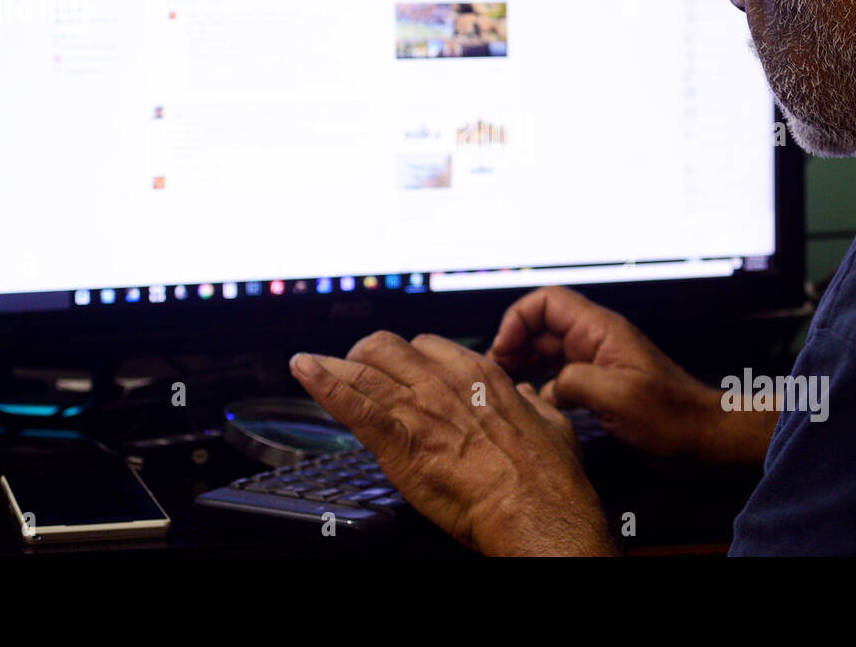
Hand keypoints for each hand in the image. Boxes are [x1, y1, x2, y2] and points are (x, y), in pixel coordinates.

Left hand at [290, 331, 617, 555]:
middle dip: (369, 354)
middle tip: (359, 368)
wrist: (536, 511)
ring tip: (314, 363)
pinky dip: (322, 383)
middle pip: (390, 348)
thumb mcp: (551, 424)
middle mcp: (444, 383)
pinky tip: (303, 369)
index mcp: (480, 375)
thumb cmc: (548, 478)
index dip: (412, 355)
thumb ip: (533, 404)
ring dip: (336, 364)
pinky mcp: (399, 441)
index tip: (405, 366)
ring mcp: (419, 409)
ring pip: (365, 369)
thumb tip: (528, 396)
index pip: (431, 344)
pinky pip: (351, 403)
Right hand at [488, 286, 773, 464]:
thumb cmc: (672, 416)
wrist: (703, 438)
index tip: (504, 349)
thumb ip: (574, 381)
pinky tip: (536, 404)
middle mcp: (596, 341)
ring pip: (548, 350)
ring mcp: (598, 363)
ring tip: (508, 386)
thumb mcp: (617, 396)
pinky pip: (561, 376)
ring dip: (525, 363)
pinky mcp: (600, 386)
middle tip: (499, 372)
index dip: (518, 319)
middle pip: (542, 325)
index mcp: (601, 331)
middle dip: (515, 342)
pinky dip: (542, 385)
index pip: (547, 302)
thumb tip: (548, 387)